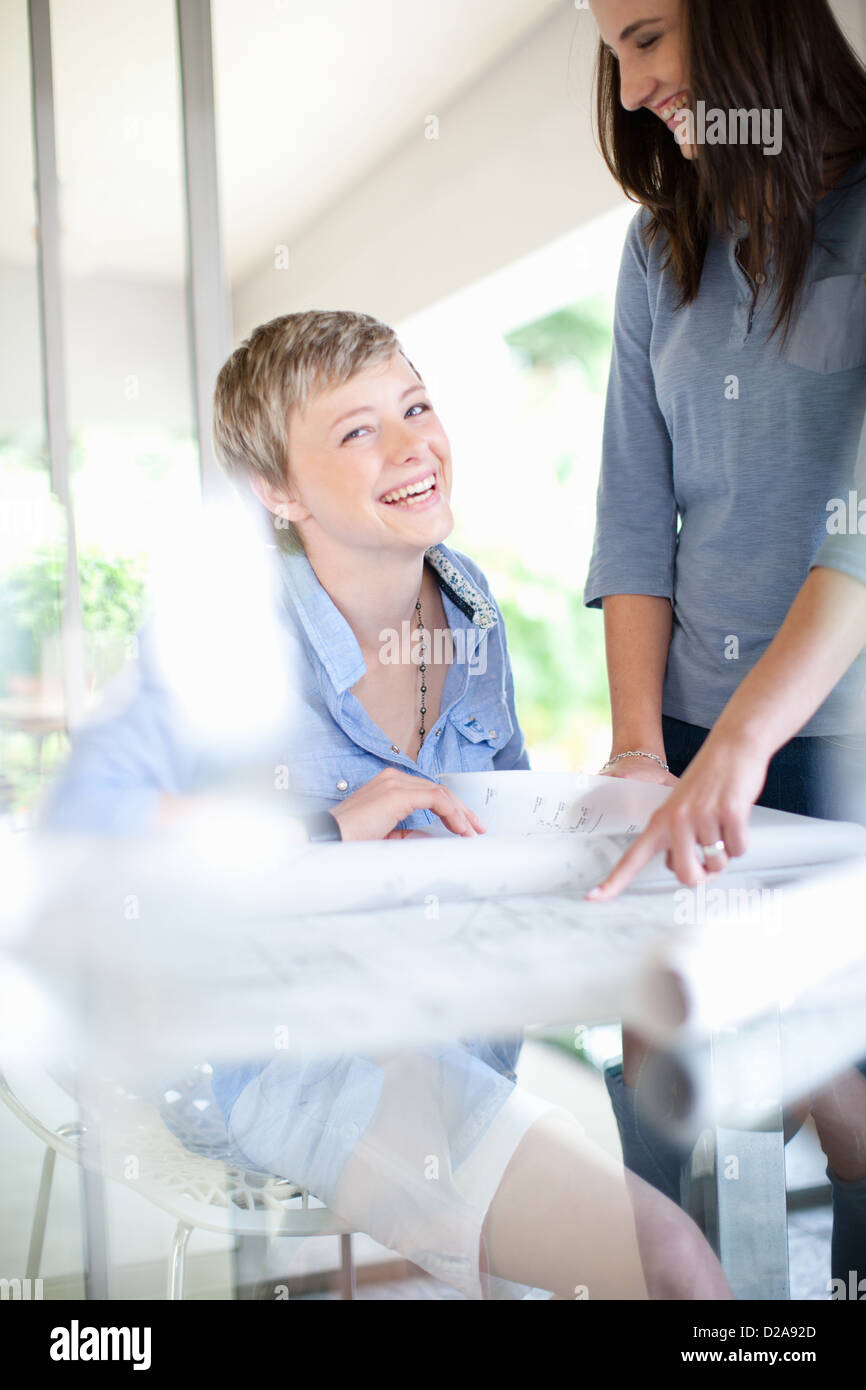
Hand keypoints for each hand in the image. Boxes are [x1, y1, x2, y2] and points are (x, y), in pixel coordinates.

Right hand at [329, 768, 485, 841]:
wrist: (329, 840)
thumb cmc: (350, 839)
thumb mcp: (385, 834)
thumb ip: (407, 831)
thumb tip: (429, 835)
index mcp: (389, 784)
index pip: (429, 791)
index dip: (452, 808)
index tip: (465, 826)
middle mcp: (393, 777)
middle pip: (439, 789)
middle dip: (461, 810)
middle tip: (476, 828)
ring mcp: (396, 783)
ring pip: (440, 793)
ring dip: (460, 813)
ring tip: (471, 831)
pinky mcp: (398, 793)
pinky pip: (436, 799)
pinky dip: (452, 813)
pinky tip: (459, 828)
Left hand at [587, 732, 769, 899]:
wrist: (732, 745)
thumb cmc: (708, 782)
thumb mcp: (680, 809)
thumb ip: (675, 840)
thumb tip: (682, 872)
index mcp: (659, 821)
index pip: (632, 858)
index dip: (613, 881)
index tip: (592, 898)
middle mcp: (676, 820)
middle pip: (688, 877)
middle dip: (705, 875)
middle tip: (712, 857)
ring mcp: (702, 816)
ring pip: (718, 864)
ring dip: (726, 853)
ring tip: (722, 824)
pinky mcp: (730, 812)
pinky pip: (739, 849)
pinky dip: (742, 840)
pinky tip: (736, 815)